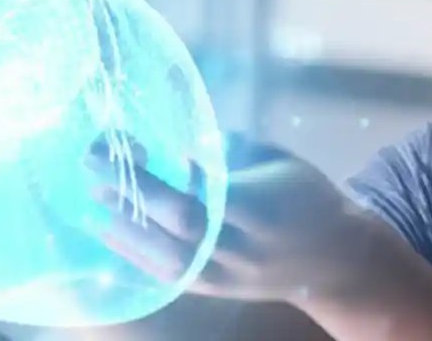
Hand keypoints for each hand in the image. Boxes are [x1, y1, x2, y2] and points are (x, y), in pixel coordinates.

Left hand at [87, 135, 393, 308]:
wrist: (338, 259)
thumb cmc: (308, 197)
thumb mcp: (281, 161)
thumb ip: (235, 151)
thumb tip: (182, 141)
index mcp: (262, 207)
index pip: (203, 190)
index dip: (165, 171)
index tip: (131, 143)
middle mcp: (242, 246)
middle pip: (180, 225)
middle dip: (132, 193)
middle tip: (93, 163)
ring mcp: (229, 275)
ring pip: (169, 257)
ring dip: (125, 229)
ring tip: (94, 200)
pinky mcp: (219, 290)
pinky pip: (171, 277)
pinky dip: (137, 257)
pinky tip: (111, 237)